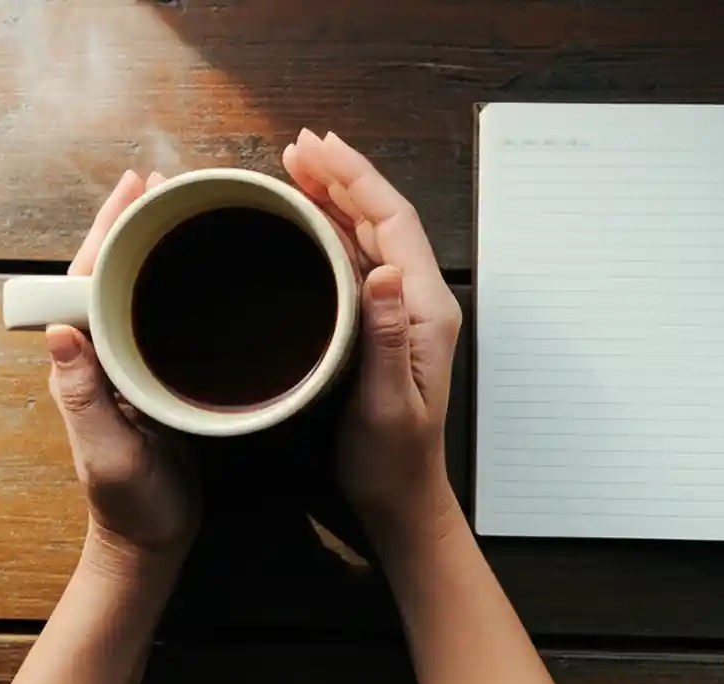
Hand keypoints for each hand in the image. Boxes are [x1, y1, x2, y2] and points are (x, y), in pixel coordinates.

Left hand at [46, 170, 199, 560]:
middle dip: (132, 224)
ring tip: (183, 207)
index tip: (133, 190)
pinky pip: (167, 318)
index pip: (86, 281)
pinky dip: (182, 284)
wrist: (153, 540)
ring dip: (157, 246)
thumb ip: (82, 397)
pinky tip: (207, 270)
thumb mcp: (105, 454)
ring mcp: (134, 365)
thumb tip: (59, 331)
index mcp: (84, 364)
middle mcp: (105, 355)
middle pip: (112, 273)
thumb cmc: (129, 504)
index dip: (106, 231)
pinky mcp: (162, 379)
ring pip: (139, 289)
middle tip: (164, 181)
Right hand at [283, 129, 462, 525]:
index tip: (320, 149)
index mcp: (426, 309)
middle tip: (298, 147)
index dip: (358, 179)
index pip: (396, 223)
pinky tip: (307, 221)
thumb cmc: (393, 459)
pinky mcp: (381, 324)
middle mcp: (417, 301)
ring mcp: (400, 311)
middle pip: (383, 219)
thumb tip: (380, 270)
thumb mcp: (387, 404)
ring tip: (297, 169)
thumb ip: (387, 336)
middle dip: (343, 176)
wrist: (401, 496)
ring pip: (369, 236)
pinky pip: (358, 262)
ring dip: (335, 198)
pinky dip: (331, 232)